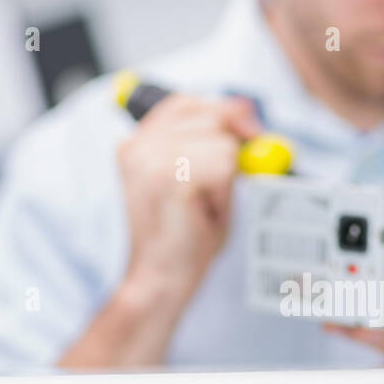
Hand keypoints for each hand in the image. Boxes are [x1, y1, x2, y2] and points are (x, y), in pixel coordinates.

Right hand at [117, 92, 261, 302]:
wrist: (160, 281)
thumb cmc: (181, 238)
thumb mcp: (196, 180)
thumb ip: (212, 145)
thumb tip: (245, 113)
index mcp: (135, 144)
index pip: (185, 103)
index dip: (223, 111)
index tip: (247, 131)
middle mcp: (138, 145)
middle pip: (210, 115)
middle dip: (231, 145)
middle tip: (220, 189)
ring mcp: (151, 159)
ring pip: (223, 143)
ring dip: (225, 180)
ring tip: (202, 208)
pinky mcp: (171, 177)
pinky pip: (225, 166)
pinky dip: (224, 194)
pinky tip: (204, 215)